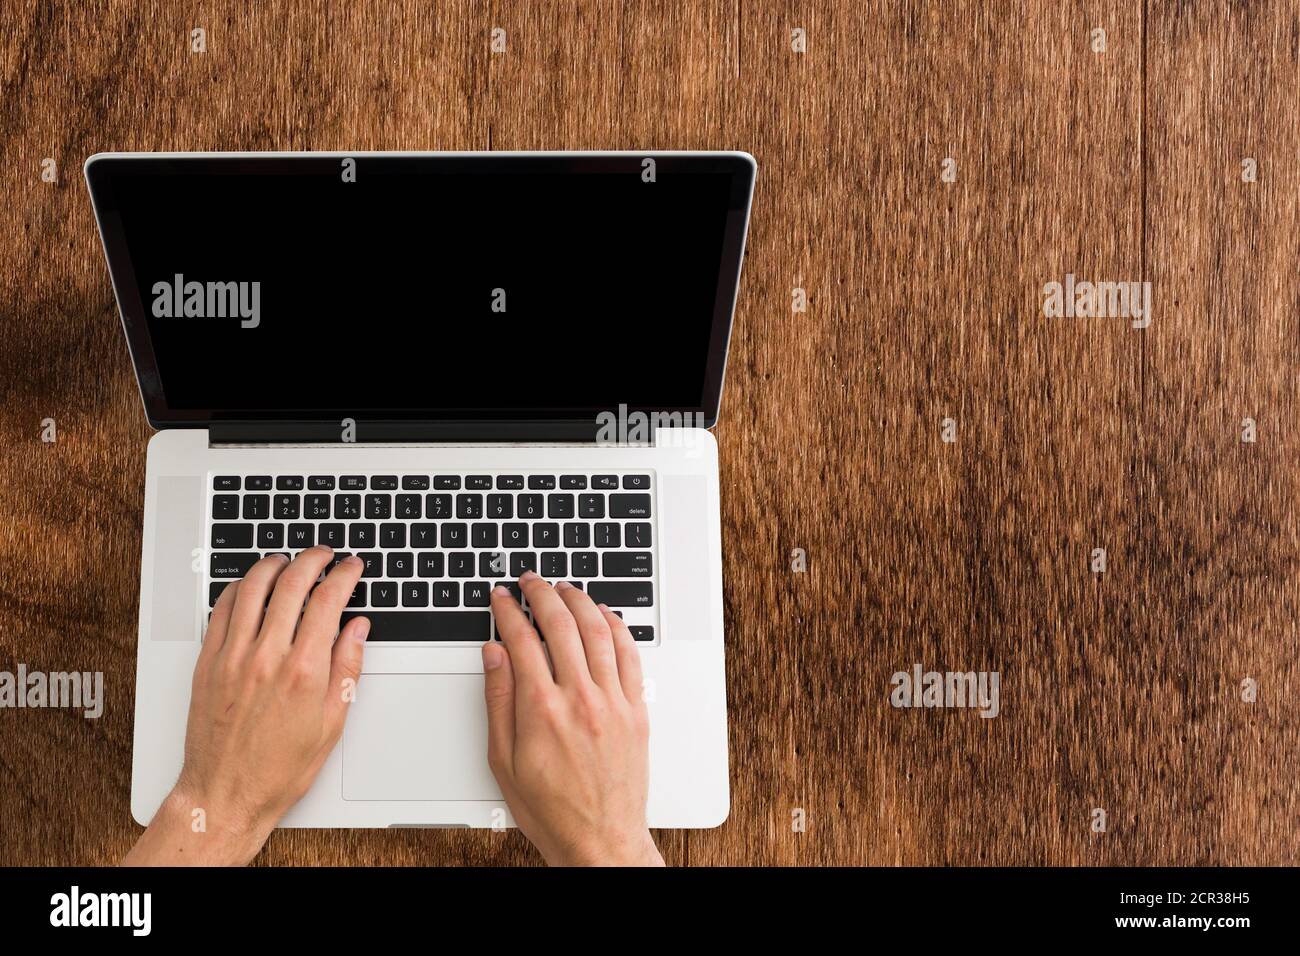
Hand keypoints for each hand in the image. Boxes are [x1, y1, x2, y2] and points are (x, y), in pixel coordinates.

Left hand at [124, 547, 368, 864]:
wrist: (226, 794)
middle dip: (313, 559)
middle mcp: (266, 657)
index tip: (351, 567)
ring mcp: (232, 657)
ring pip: (253, 588)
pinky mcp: (207, 662)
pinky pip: (221, 609)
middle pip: (291, 584)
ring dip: (274, 564)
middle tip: (324, 554)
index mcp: (304, 671)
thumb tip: (358, 630)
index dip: (343, 575)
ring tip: (287, 560)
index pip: (328, 601)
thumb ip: (347, 668)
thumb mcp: (332, 723)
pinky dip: (238, 588)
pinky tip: (250, 586)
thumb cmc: (278, 768)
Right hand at [484, 571, 661, 865]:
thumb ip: (498, 700)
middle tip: (531, 581)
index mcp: (541, 710)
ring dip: (579, 601)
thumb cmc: (550, 809)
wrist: (599, 841)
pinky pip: (629, 655)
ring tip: (564, 587)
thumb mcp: (503, 761)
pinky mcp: (636, 711)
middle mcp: (580, 699)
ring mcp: (613, 702)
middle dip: (542, 594)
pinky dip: (616, 627)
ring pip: (598, 631)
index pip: (522, 639)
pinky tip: (604, 615)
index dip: (508, 610)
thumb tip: (494, 654)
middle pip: (561, 624)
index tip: (501, 597)